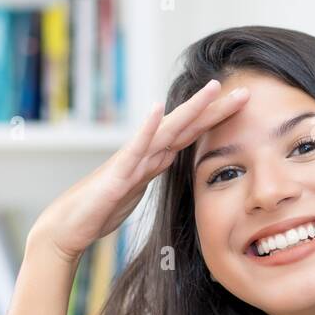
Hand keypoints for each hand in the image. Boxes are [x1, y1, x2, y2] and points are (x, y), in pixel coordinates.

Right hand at [29, 78, 250, 262]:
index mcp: (153, 159)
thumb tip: (172, 161)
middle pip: (186, 126)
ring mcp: (131, 160)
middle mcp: (145, 153)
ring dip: (189, 109)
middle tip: (245, 91)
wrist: (69, 226)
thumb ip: (154, 172)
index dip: (217, 120)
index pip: (191, 135)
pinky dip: (146, 128)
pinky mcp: (116, 174)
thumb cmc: (101, 209)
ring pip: (166, 130)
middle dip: (215, 109)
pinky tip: (156, 109)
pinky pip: (134, 149)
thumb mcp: (139, 190)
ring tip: (212, 88)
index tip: (243, 106)